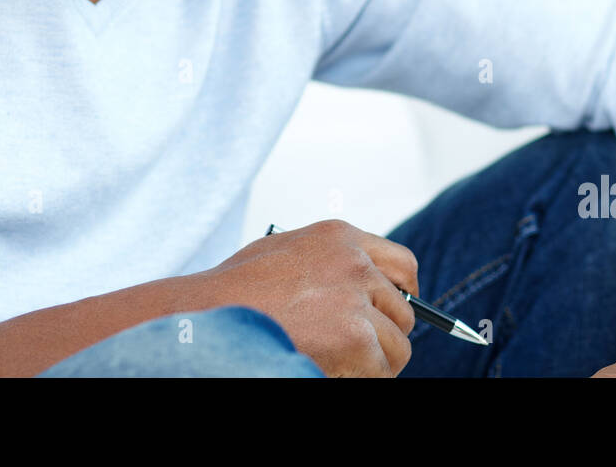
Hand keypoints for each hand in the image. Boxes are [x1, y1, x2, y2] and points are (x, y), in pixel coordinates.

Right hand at [191, 219, 419, 376]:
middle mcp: (355, 263)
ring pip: (397, 345)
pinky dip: (363, 378)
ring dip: (375, 362)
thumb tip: (362, 287)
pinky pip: (381, 369)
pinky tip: (335, 372)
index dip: (404, 293)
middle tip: (358, 351)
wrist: (211, 312)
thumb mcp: (286, 251)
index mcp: (340, 237)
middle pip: (402, 311)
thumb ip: (329, 261)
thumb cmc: (236, 289)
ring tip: (343, 364)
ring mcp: (356, 299)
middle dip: (384, 335)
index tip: (396, 311)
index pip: (403, 263)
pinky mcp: (354, 335)